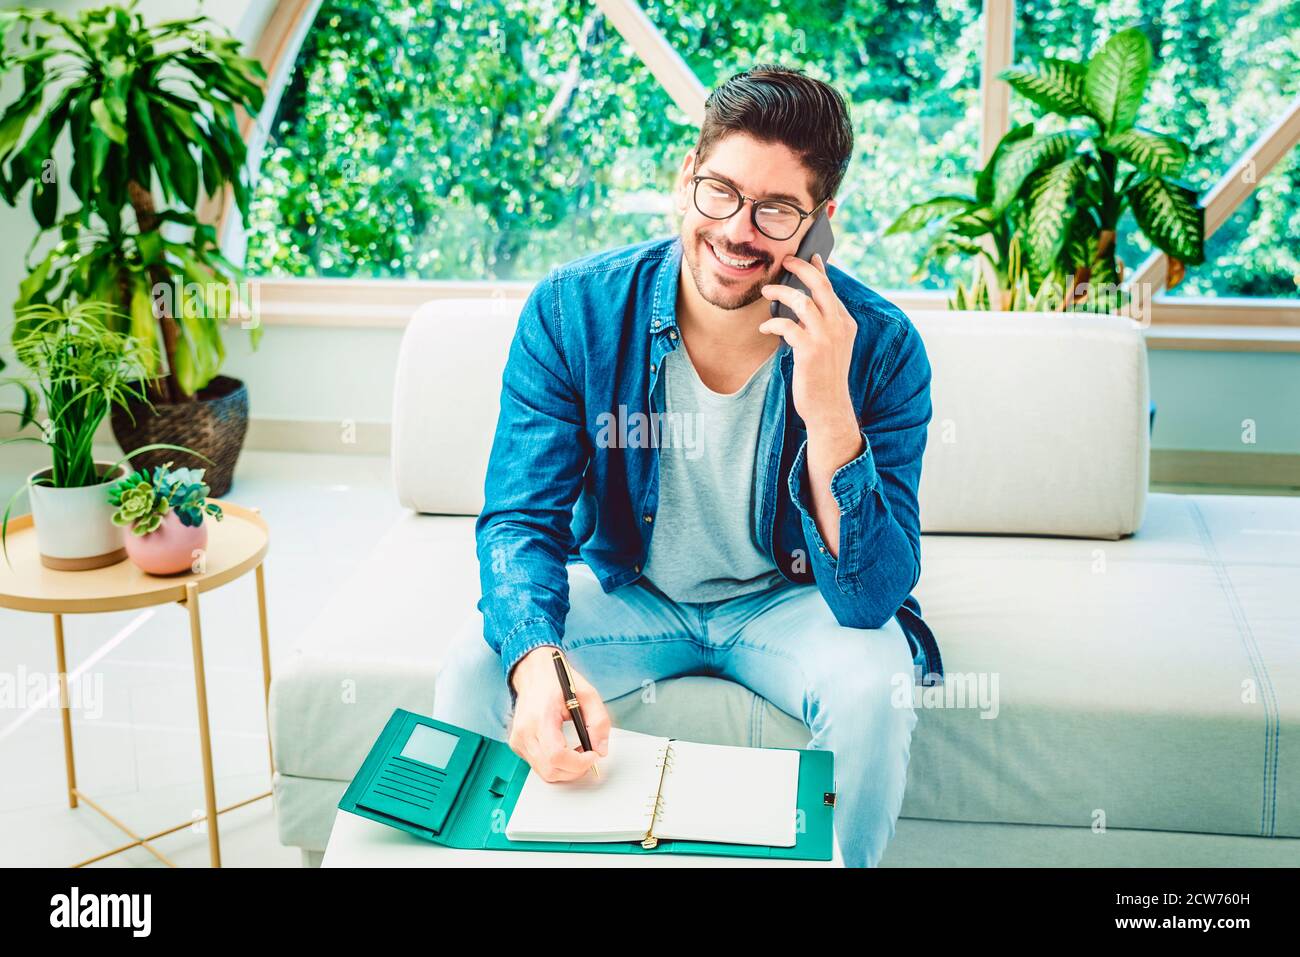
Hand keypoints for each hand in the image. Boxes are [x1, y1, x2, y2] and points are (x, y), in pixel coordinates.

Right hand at [508, 646, 610, 782]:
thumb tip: (600, 749)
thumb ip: (599, 721)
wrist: (534, 673)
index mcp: (540, 718)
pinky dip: (555, 764)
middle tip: (589, 755)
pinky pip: (539, 766)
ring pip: (545, 773)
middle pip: (551, 770)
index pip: (557, 755)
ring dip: (566, 769)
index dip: (578, 763)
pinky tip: (565, 749)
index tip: (593, 755)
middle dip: (575, 769)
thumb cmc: (556, 682)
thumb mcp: (587, 694)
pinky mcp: (518, 745)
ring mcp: (518, 740)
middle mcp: (525, 732)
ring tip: (579, 751)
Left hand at [758, 253, 858, 435]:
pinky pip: (787, 326)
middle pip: (820, 285)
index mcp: (846, 323)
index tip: (808, 257)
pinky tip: (765, 327)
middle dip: (801, 268)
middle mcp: (839, 326)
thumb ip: (823, 324)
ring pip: (801, 301)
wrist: (829, 407)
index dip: (818, 270)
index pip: (831, 288)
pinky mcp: (810, 351)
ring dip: (780, 293)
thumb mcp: (831, 346)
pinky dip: (772, 324)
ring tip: (766, 292)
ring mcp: (825, 338)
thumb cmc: (825, 377)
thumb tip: (804, 303)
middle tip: (785, 262)